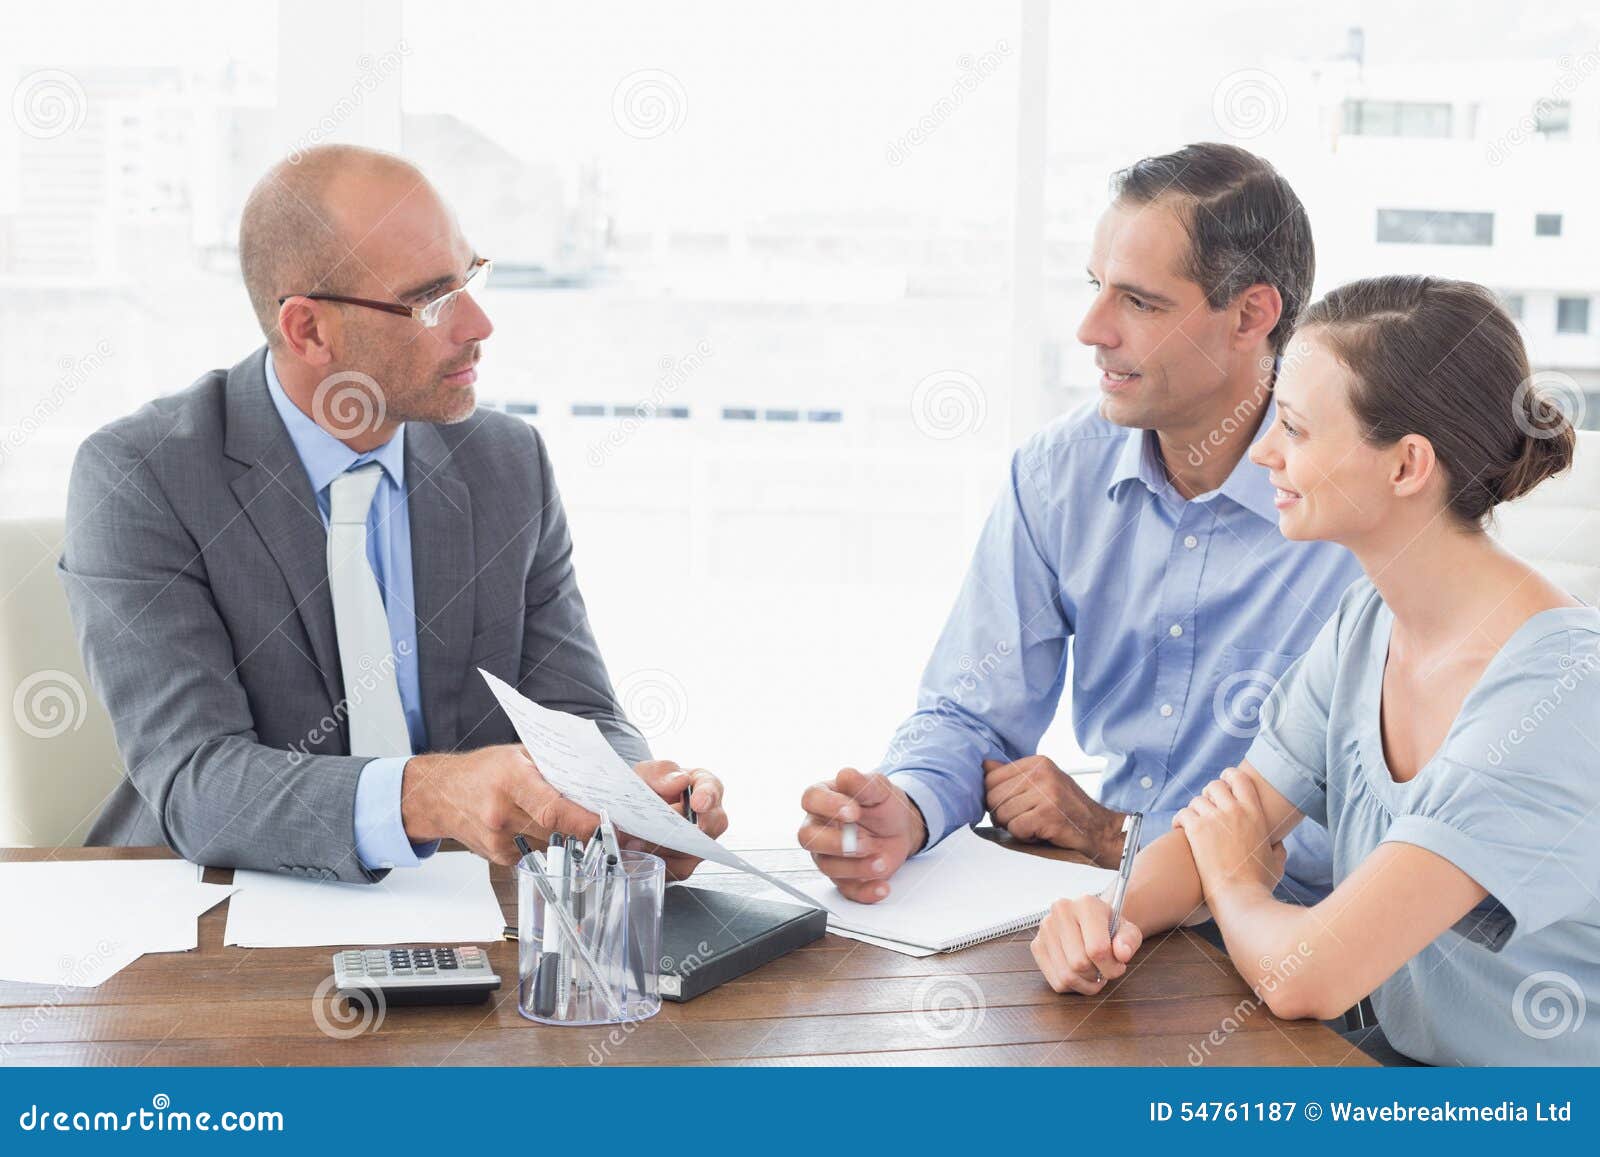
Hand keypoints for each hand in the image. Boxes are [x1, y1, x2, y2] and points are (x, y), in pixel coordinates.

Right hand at [399, 744, 603, 865]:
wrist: (440, 794)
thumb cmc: (483, 770)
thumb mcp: (518, 754)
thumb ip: (554, 765)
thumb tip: (594, 779)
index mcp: (511, 780)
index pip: (555, 809)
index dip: (585, 821)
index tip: (611, 826)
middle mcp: (502, 813)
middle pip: (557, 830)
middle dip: (583, 829)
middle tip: (607, 825)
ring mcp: (498, 839)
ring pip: (550, 845)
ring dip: (563, 835)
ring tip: (563, 819)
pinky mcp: (498, 857)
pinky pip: (535, 853)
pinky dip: (543, 842)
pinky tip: (532, 826)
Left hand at [619, 760, 727, 880]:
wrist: (631, 811)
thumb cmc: (648, 788)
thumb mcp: (648, 773)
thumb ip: (662, 772)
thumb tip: (679, 780)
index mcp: (703, 786)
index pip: (713, 789)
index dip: (707, 796)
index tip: (698, 803)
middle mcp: (707, 817)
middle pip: (711, 826)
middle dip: (685, 829)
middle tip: (660, 829)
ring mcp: (699, 843)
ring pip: (693, 852)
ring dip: (665, 848)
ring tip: (637, 841)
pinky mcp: (684, 863)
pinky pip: (678, 869)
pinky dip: (658, 863)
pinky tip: (637, 855)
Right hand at [797, 767, 926, 902]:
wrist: (901, 828)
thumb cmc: (882, 805)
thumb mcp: (880, 789)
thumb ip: (864, 783)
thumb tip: (846, 775)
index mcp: (823, 800)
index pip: (810, 799)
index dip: (828, 806)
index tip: (853, 811)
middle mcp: (820, 828)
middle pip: (808, 838)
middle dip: (837, 843)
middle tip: (865, 841)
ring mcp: (828, 855)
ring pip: (828, 866)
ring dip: (857, 867)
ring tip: (882, 860)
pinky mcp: (844, 878)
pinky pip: (847, 890)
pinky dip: (866, 892)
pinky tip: (882, 886)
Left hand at [983, 755, 1124, 865]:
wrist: (1101, 829)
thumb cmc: (1070, 810)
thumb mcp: (1042, 784)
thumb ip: (1013, 776)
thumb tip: (985, 765)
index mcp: (1038, 763)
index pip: (991, 778)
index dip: (996, 798)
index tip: (1013, 806)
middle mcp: (1041, 773)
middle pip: (993, 797)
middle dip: (1003, 815)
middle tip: (1026, 819)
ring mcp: (1046, 793)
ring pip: (1002, 815)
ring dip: (1016, 827)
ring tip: (1037, 824)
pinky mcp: (1048, 814)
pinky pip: (1016, 829)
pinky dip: (1026, 836)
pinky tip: (1042, 832)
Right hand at [1031, 893, 1142, 994]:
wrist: (1091, 921)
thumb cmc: (1110, 927)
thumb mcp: (1128, 931)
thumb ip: (1129, 941)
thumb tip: (1121, 954)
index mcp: (1086, 904)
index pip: (1097, 949)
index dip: (1112, 967)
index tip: (1119, 966)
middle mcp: (1060, 912)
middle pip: (1079, 964)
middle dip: (1097, 975)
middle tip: (1105, 970)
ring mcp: (1045, 929)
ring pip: (1066, 976)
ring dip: (1085, 983)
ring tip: (1094, 973)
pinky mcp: (1037, 945)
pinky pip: (1056, 981)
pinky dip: (1072, 986)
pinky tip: (1080, 975)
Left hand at [1172, 768, 1284, 900]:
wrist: (1240, 897)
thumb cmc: (1259, 885)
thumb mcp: (1277, 863)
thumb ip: (1278, 848)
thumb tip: (1278, 844)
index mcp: (1255, 814)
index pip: (1240, 779)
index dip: (1229, 777)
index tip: (1223, 784)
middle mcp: (1235, 811)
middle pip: (1215, 785)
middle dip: (1208, 795)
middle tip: (1206, 809)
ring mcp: (1214, 819)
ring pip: (1197, 800)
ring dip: (1194, 810)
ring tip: (1193, 823)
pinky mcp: (1196, 830)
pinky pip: (1182, 813)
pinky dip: (1179, 820)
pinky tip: (1180, 830)